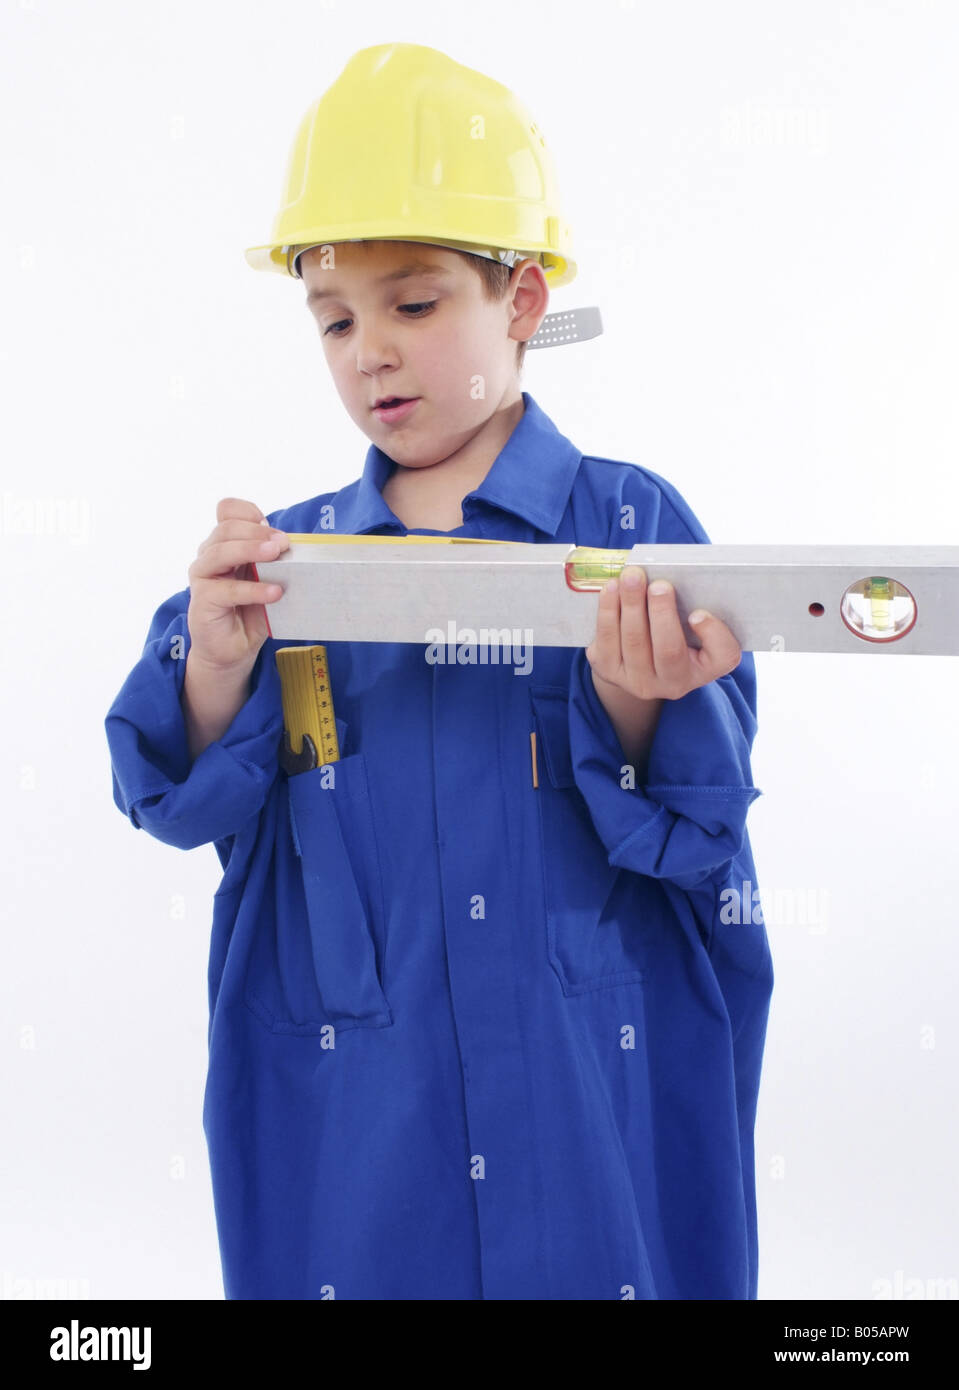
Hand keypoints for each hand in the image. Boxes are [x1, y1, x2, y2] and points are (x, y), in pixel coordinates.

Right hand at [185, 497, 289, 672]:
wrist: (233, 649)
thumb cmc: (250, 611)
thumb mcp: (267, 580)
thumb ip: (273, 561)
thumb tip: (294, 547)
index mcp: (225, 544)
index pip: (226, 511)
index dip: (246, 511)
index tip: (268, 521)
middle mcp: (209, 555)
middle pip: (225, 528)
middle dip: (256, 532)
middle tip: (283, 542)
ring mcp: (203, 577)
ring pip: (220, 552)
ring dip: (251, 550)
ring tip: (277, 555)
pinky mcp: (203, 600)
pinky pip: (227, 589)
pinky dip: (253, 589)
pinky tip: (273, 592)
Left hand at [585, 565, 741, 701]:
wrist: (638, 660)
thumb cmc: (676, 633)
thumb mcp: (695, 628)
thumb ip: (697, 609)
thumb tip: (676, 583)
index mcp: (705, 668)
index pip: (722, 657)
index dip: (713, 634)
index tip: (698, 613)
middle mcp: (674, 684)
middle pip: (669, 650)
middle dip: (662, 613)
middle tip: (658, 585)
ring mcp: (639, 681)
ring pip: (633, 643)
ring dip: (631, 605)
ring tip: (631, 577)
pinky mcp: (609, 671)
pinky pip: (606, 640)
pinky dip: (607, 610)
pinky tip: (611, 588)